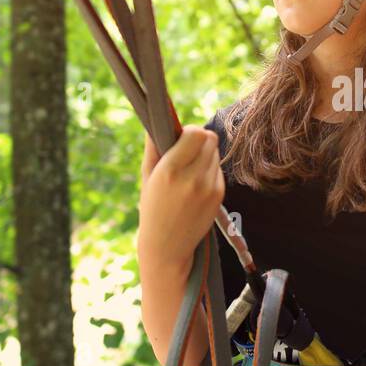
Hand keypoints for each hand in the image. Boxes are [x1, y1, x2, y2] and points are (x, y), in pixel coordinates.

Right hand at [136, 128, 223, 270]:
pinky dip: (209, 171)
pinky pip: (218, 170)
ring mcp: (209, 188)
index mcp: (170, 171)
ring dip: (205, 155)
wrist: (167, 246)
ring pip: (215, 153)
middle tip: (186, 151)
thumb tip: (157, 120)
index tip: (181, 138)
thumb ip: (153, 147)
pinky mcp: (219, 196)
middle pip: (210, 139)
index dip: (191, 131)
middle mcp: (192, 178)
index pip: (196, 133)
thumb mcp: (147, 177)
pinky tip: (196, 185)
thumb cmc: (152, 208)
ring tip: (189, 171)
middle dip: (200, 140)